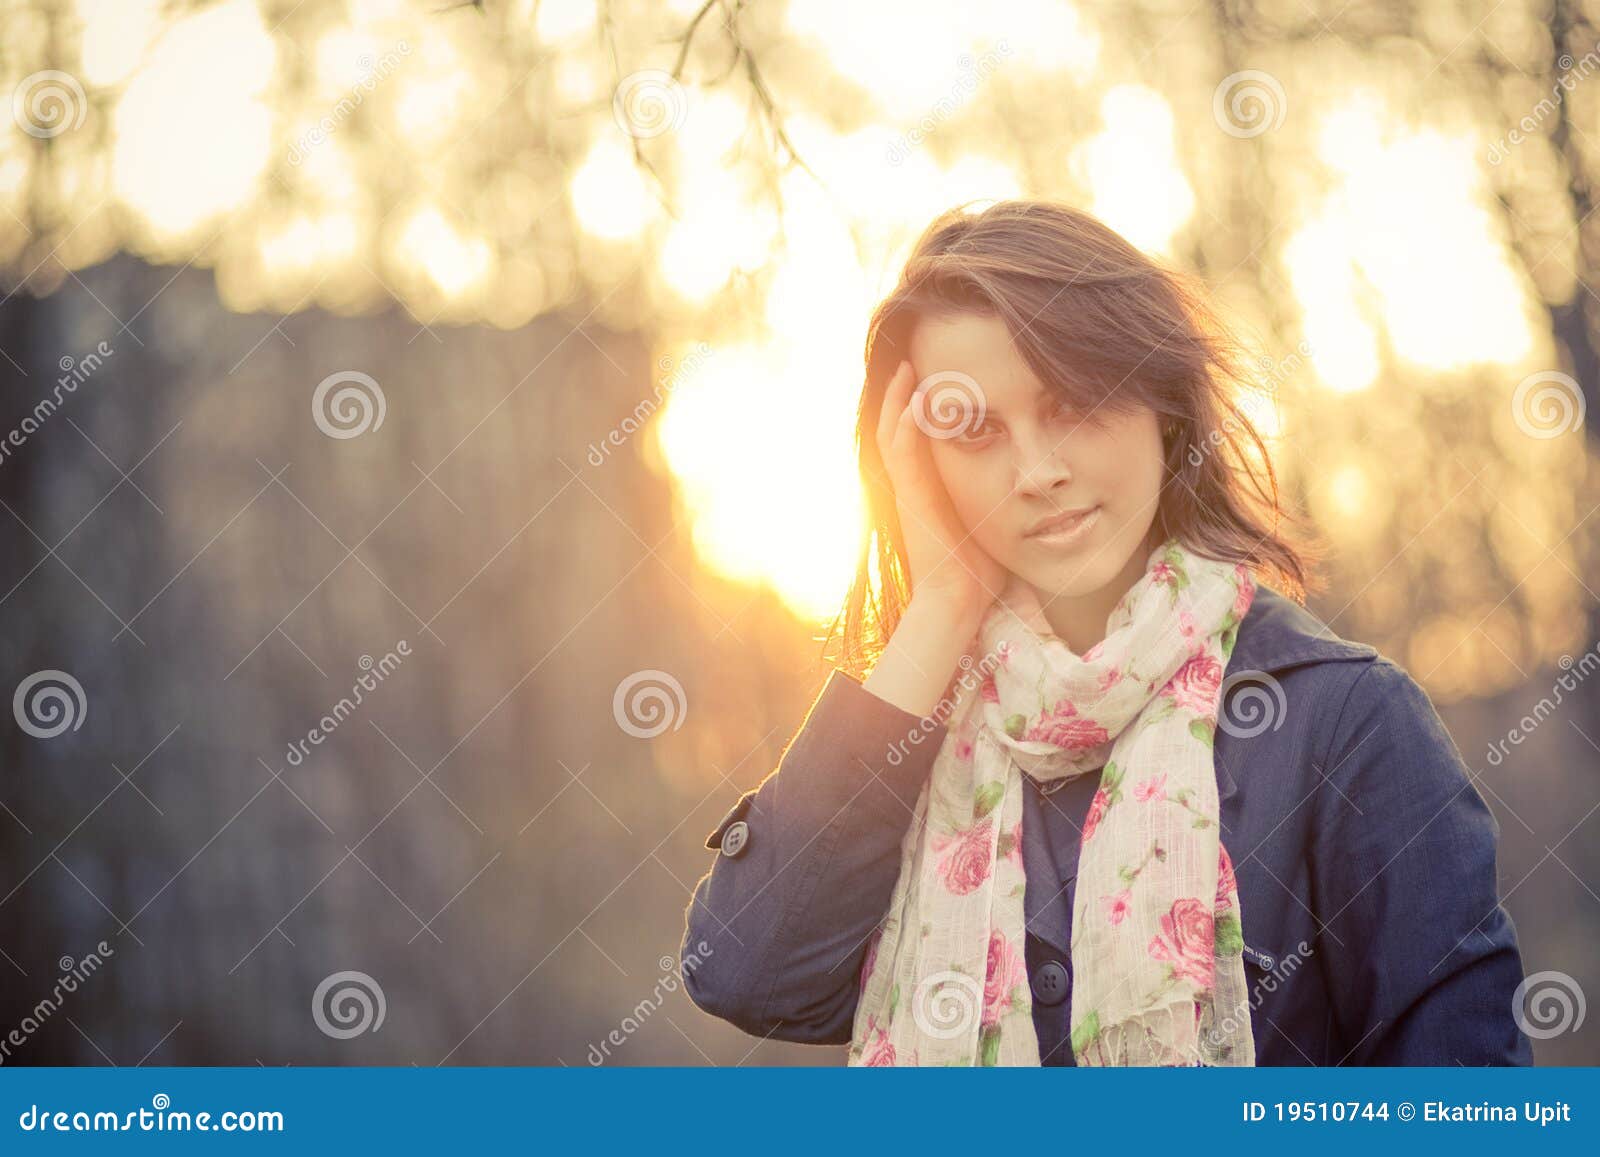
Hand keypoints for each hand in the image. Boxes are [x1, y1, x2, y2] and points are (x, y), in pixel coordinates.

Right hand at [875, 358, 1008, 617]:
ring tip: (908, 366)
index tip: (940, 376)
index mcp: (933, 486)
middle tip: (914, 358)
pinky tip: (913, 400)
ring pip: (893, 433)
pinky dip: (903, 426)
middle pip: (901, 427)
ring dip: (899, 399)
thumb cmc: (981, 569)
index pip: (923, 435)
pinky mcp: (908, 498)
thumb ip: (1005, 499)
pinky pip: (900, 455)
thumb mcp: (995, 520)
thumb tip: (1042, 486)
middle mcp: (915, 484)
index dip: (925, 406)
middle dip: (906, 392)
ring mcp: (909, 490)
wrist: (958, 601)